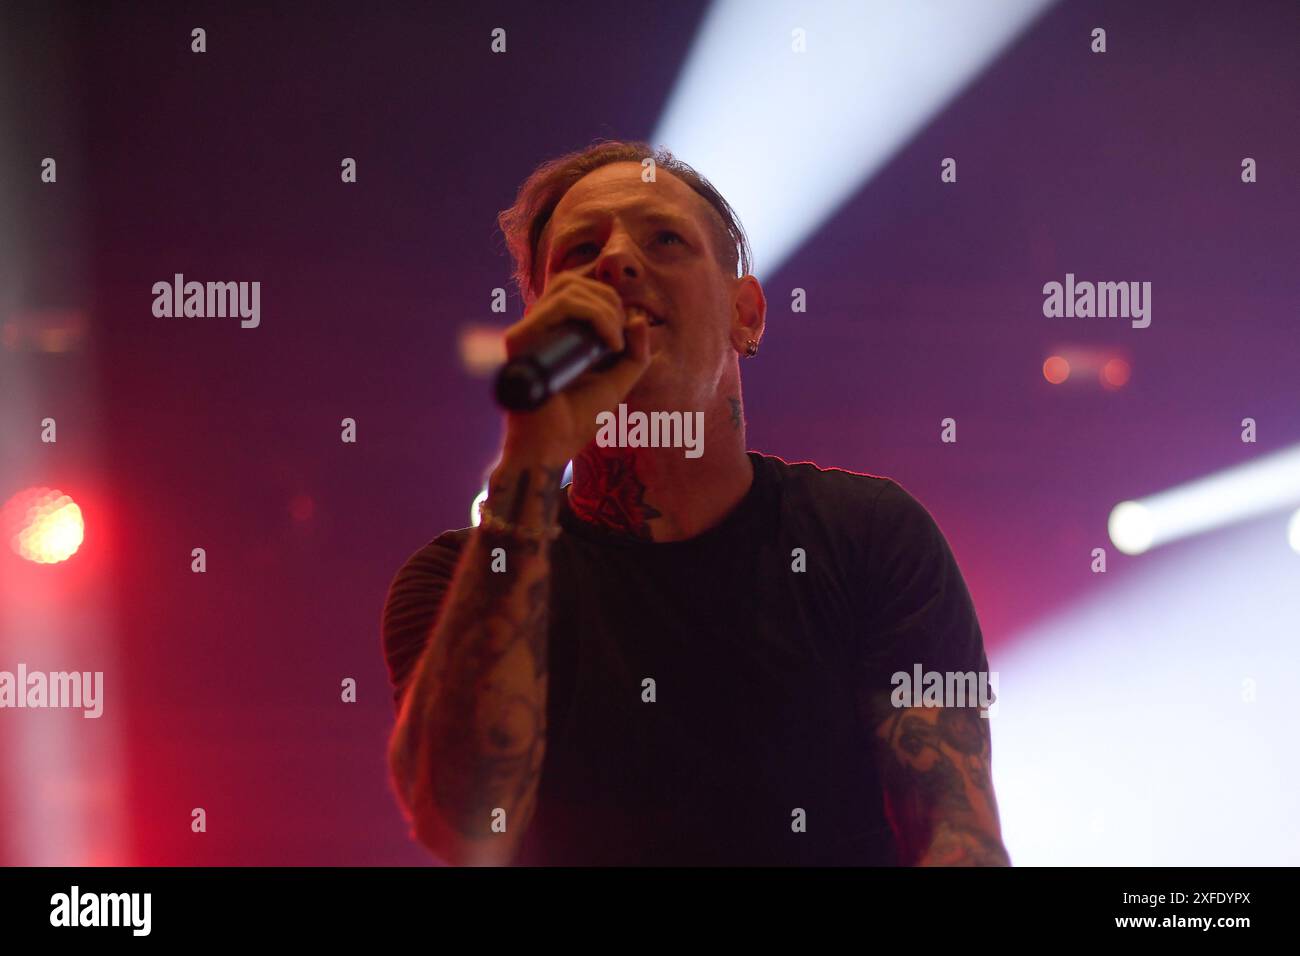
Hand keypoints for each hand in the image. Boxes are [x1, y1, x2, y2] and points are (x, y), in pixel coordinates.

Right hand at [499, 272, 651, 464]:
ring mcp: (526, 331)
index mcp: (553, 331)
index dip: (607, 299)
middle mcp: (537, 327)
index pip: (576, 288)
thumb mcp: (619, 381)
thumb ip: (635, 353)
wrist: (554, 446)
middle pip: (571, 281)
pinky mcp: (520, 339)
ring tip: (615, 343)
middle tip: (621, 339)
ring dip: (604, 309)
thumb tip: (639, 317)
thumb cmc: (579, 419)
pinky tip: (609, 344)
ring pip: (567, 288)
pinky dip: (594, 316)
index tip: (624, 336)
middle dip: (609, 301)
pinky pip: (561, 306)